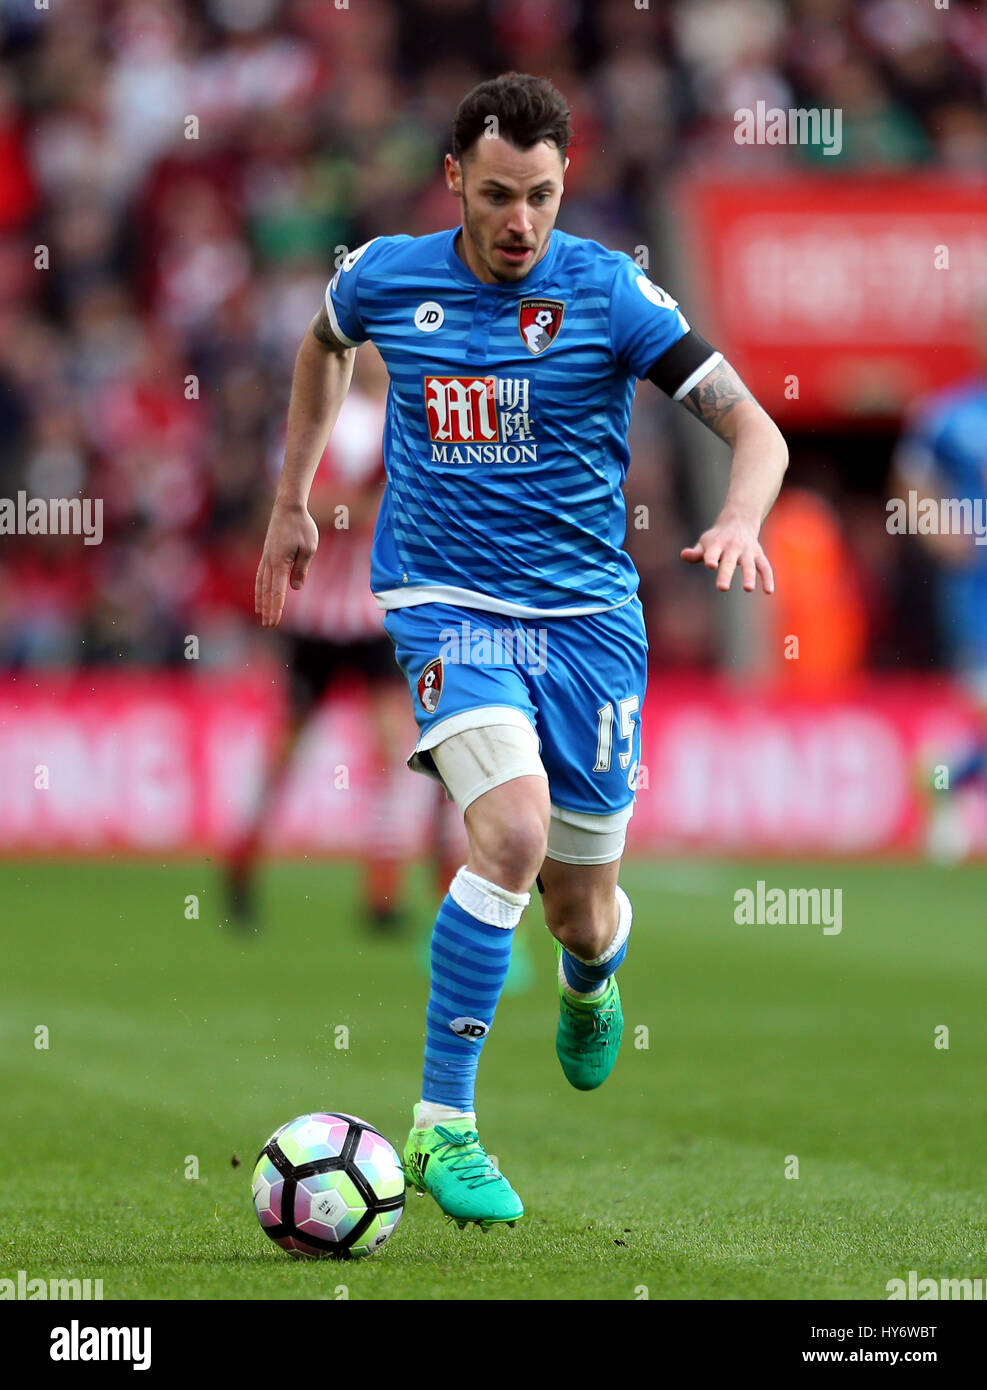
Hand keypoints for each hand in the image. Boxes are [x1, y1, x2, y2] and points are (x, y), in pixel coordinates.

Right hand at [255, 501, 318, 627]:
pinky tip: (260, 593)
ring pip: (261, 584)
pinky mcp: (267, 553)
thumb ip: (301, 569)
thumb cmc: (302, 527)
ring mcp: (266, 558)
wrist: (288, 508)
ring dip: (261, 600)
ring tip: (261, 613)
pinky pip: (260, 574)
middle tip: (268, 625)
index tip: (273, 621)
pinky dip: (259, 587)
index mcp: (281, 563)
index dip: (275, 608)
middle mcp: (270, 562)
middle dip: (267, 609)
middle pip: (267, 591)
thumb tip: (295, 588)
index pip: (277, 591)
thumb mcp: (309, 548)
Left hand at [681, 511, 774, 593]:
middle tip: (722, 588)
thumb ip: (696, 553)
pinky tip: (768, 592)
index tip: (710, 565)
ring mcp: (747, 551)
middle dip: (726, 574)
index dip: (711, 557)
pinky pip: (765, 567)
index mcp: (717, 544)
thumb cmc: (717, 538)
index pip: (713, 551)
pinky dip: (768, 578)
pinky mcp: (758, 555)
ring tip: (747, 589)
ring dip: (749, 576)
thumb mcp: (705, 543)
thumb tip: (684, 555)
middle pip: (729, 561)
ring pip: (749, 564)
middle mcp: (733, 547)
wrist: (739, 521)